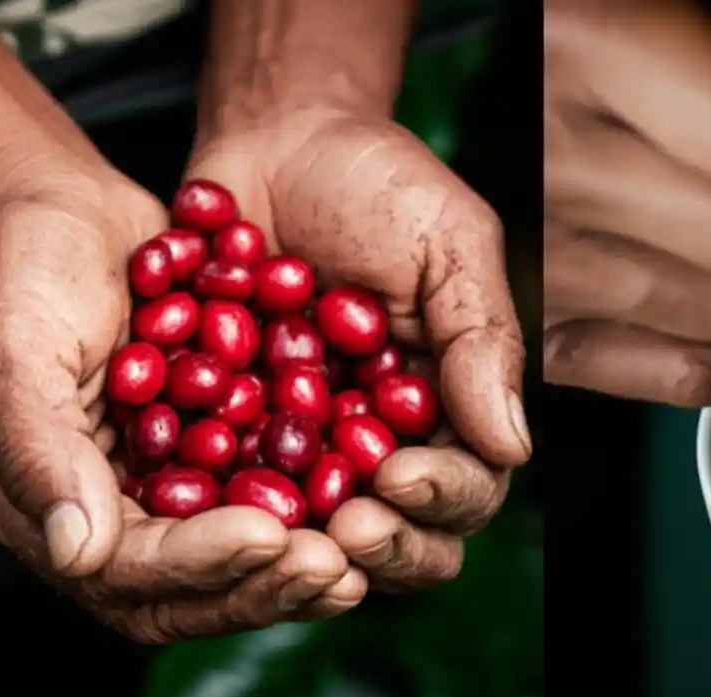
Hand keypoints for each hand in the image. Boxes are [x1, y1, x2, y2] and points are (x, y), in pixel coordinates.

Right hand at [0, 159, 364, 642]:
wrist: (56, 200)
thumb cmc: (17, 262)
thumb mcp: (13, 348)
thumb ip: (40, 450)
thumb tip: (78, 554)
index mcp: (31, 502)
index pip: (121, 569)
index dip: (197, 562)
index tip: (269, 537)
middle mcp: (95, 509)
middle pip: (184, 587)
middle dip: (260, 583)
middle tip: (336, 569)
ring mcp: (151, 482)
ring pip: (228, 554)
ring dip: (293, 564)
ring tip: (358, 559)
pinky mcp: (200, 449)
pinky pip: (254, 496)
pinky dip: (306, 506)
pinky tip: (364, 498)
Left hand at [185, 107, 531, 590]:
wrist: (274, 139)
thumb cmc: (379, 184)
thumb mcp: (449, 245)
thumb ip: (482, 341)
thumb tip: (511, 447)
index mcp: (448, 409)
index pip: (466, 485)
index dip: (441, 497)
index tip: (400, 476)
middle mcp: (380, 443)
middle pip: (399, 533)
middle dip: (381, 543)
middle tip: (347, 524)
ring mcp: (304, 445)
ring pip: (314, 534)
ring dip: (302, 542)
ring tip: (275, 526)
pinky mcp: (228, 433)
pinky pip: (222, 488)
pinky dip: (216, 497)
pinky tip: (199, 488)